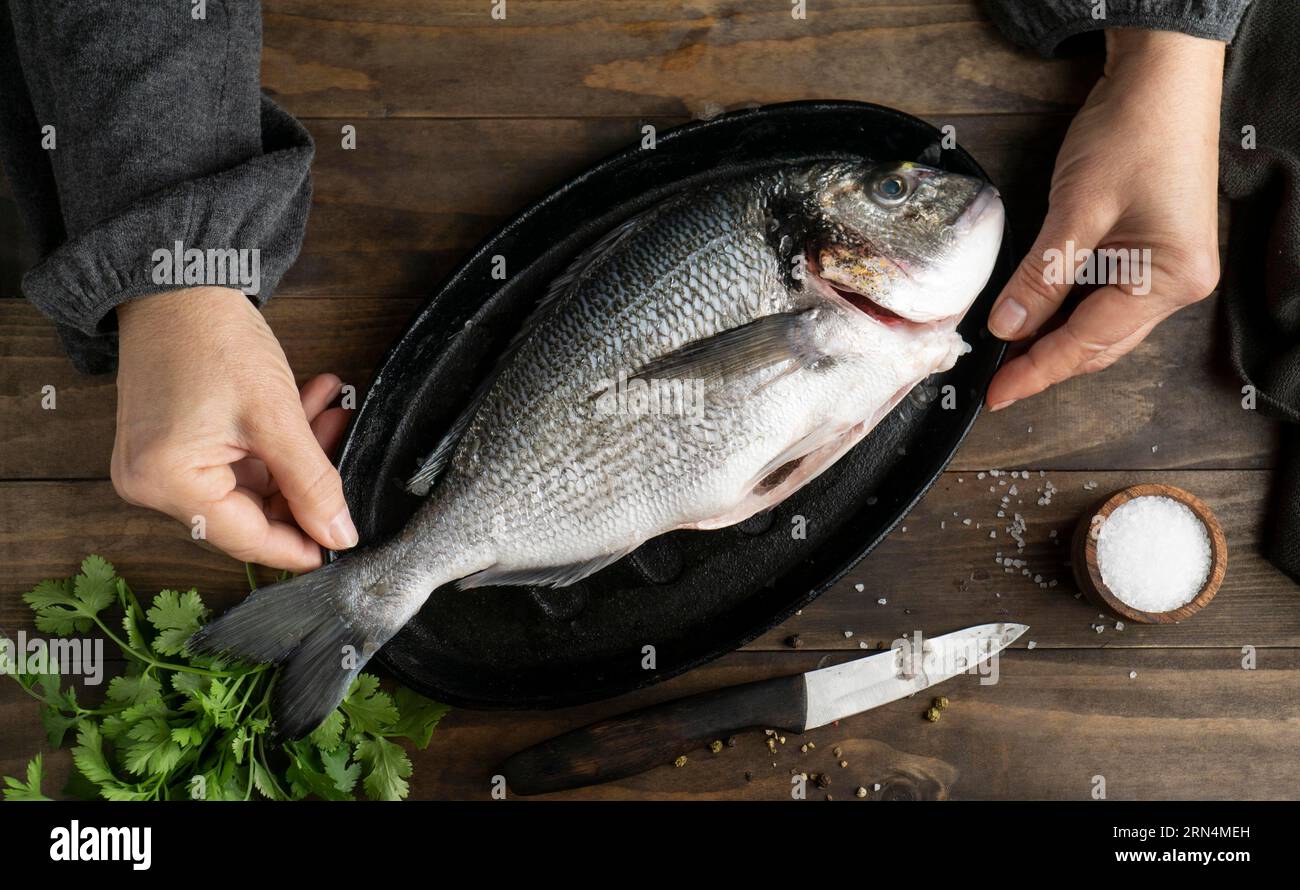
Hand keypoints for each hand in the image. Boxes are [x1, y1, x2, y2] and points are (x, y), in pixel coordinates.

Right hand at [112, 287, 356, 570]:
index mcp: (167, 483)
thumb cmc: (213, 337)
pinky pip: (236, 459)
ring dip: (297, 455)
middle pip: (248, 513)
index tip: (343, 542)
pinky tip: (313, 406)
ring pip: (250, 482)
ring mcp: (159, 464)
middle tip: (347, 453)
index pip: (247, 538)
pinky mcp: (173, 443)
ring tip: (335, 414)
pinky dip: (275, 441)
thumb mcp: (276, 416)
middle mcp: (152, 483)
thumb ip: (312, 483)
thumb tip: (339, 535)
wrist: (177, 279)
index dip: (301, 544)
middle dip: (305, 485)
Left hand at [985, 29, 1224, 408]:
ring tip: (1008, 353)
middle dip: (1047, 361)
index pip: (1089, 342)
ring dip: (1056, 338)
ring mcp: (1170, 269)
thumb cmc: (1132, 133)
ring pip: (1103, 325)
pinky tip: (1036, 315)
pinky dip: (1069, 310)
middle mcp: (1179, 284)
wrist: (1162, 78)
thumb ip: (1041, 275)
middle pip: (1101, 342)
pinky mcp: (1154, 253)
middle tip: (996, 380)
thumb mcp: (1076, 209)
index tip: (998, 395)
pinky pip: (1107, 299)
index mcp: (1170, 279)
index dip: (1038, 371)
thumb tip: (1006, 327)